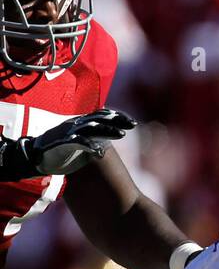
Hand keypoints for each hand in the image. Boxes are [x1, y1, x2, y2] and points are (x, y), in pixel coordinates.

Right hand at [16, 109, 136, 176]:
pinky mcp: (62, 143)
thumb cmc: (60, 148)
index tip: (132, 122)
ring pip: (90, 128)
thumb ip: (91, 136)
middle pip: (99, 119)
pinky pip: (77, 142)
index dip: (117, 117)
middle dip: (116, 121)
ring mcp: (68, 132)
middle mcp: (75, 124)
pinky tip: (100, 151)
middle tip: (133, 124)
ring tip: (122, 134)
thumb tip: (107, 138)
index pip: (101, 115)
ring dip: (106, 130)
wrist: (36, 154)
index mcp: (80, 122)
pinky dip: (88, 145)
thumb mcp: (78, 139)